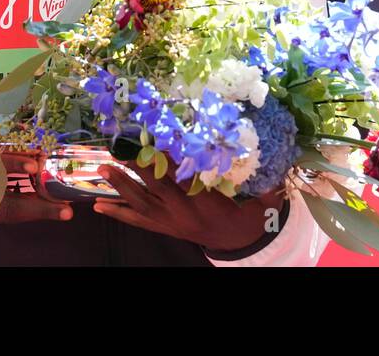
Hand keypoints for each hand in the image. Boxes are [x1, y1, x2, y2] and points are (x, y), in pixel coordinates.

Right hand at [0, 130, 72, 229]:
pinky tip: (31, 209)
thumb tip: (15, 128)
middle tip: (64, 209)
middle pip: (1, 203)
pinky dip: (12, 213)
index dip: (13, 165)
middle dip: (36, 208)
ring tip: (56, 210)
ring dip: (30, 213)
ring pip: (1, 216)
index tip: (34, 164)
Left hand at [92, 162, 283, 251]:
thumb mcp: (257, 198)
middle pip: (156, 185)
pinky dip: (118, 213)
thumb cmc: (244, 212)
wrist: (235, 241)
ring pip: (141, 202)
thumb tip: (280, 164)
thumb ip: (264, 184)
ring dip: (120, 186)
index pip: (181, 175)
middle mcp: (183, 211)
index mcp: (205, 200)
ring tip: (101, 170)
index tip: (151, 138)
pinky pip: (137, 221)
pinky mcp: (162, 227)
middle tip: (117, 148)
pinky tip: (98, 207)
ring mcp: (170, 220)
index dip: (166, 156)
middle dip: (136, 166)